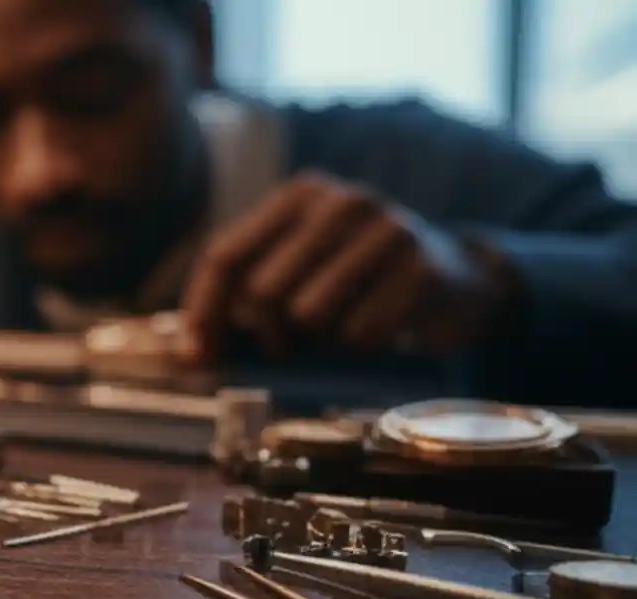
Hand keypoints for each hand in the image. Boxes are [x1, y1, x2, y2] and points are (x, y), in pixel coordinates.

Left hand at [181, 172, 513, 362]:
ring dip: (317, 339)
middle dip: (267, 331)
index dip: (203, 311)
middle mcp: (342, 201)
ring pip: (308, 314)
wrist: (456, 276)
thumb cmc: (356, 278)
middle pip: (261, 290)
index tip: (195, 357)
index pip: (226, 255)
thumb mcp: (298, 268)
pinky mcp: (422, 271)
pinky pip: (358, 334)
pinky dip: (359, 345)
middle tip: (285, 342)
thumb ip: (237, 299)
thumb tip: (188, 354)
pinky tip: (378, 326)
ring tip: (337, 326)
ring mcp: (387, 230)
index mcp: (301, 194)